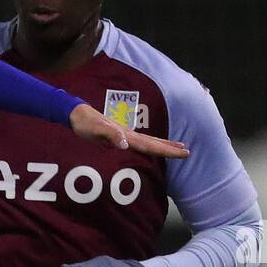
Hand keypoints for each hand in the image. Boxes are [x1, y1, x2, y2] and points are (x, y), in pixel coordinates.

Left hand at [69, 103, 188, 159]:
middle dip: (170, 148)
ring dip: (164, 145)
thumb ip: (110, 135)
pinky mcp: (120, 136)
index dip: (167, 150)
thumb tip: (125, 144)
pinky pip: (141, 142)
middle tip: (187, 152)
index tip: (183, 152)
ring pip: (149, 141)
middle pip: (154, 143)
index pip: (151, 145)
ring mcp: (126, 135)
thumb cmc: (86, 124)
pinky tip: (153, 146)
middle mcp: (129, 135)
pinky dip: (151, 144)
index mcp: (127, 136)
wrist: (78, 114)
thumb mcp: (96, 130)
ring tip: (178, 147)